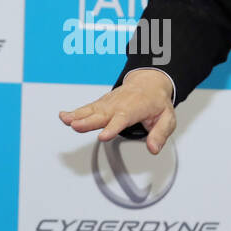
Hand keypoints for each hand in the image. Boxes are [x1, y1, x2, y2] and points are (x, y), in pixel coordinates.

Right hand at [58, 69, 175, 154]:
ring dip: (77, 115)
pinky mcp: (102, 103)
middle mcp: (120, 104)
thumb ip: (160, 133)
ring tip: (65, 120)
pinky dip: (75, 112)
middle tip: (76, 127)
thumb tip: (153, 148)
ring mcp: (109, 103)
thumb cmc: (157, 102)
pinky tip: (63, 116)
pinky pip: (88, 108)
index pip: (123, 119)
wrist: (150, 82)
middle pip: (103, 114)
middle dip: (89, 121)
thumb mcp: (167, 118)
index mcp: (136, 107)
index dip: (113, 128)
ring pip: (92, 109)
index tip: (103, 136)